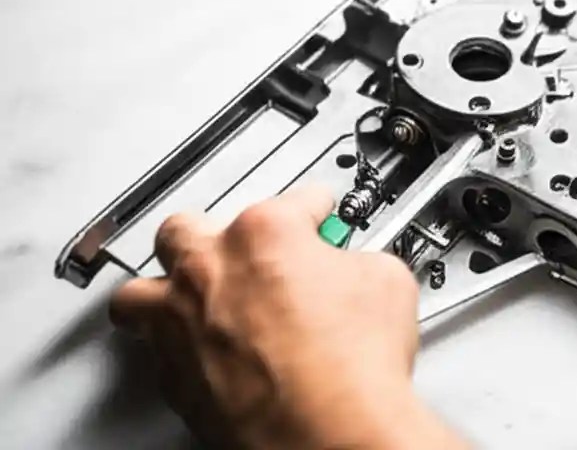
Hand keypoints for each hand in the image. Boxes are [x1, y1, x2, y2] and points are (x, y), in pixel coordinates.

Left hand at [109, 185, 465, 449]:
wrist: (331, 434)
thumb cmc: (352, 366)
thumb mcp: (386, 282)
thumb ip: (357, 262)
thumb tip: (355, 271)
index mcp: (264, 234)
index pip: (292, 201)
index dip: (312, 208)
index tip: (316, 216)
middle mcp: (210, 272)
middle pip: (185, 229)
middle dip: (213, 232)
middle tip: (240, 247)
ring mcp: (182, 327)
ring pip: (138, 294)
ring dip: (162, 292)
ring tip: (184, 297)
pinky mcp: (175, 381)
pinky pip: (158, 356)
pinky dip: (179, 352)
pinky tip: (204, 355)